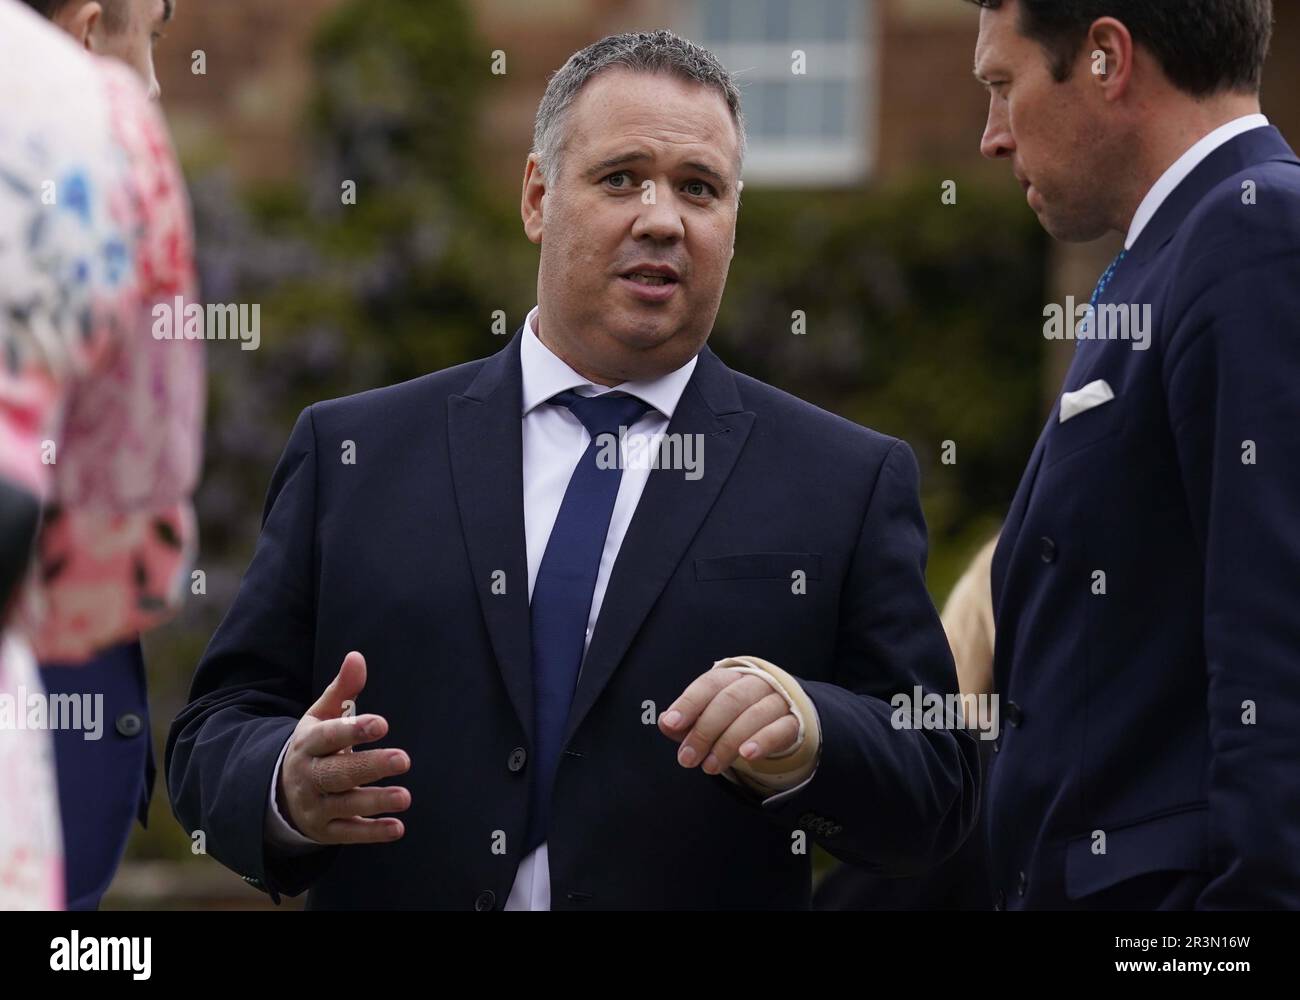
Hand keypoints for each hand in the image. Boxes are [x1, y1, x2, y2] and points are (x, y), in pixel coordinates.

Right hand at [277, 651, 410, 844]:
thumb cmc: (315, 746)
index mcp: (307, 744)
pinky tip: (397, 828)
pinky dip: (372, 833)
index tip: (382, 724)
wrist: (279, 793)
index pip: (329, 737)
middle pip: (338, 772)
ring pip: (345, 805)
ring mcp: (315, 806)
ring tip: (405, 796)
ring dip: (375, 801)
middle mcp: (308, 776)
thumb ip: (342, 689)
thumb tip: (357, 656)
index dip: (353, 730)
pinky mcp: (325, 831)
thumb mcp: (321, 717)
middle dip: (370, 766)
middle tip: (404, 759)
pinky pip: (348, 833)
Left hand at [657, 668, 798, 775]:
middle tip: (687, 759)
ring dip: (728, 743)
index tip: (671, 723)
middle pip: (729, 701)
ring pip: (753, 716)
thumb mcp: (710, 715)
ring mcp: (777, 700)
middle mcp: (755, 683)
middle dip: (704, 731)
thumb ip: (687, 720)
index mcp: (731, 677)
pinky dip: (762, 741)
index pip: (708, 684)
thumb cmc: (738, 714)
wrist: (783, 717)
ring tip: (710, 767)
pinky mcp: (793, 722)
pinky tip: (747, 755)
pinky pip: (779, 729)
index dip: (689, 703)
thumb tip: (664, 722)